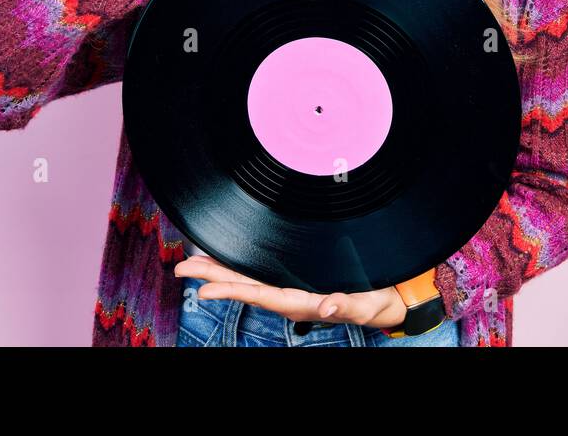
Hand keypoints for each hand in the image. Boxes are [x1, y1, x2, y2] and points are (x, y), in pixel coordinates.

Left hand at [174, 255, 406, 329]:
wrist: (385, 299)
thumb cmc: (374, 301)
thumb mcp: (364, 304)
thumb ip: (345, 305)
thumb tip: (326, 308)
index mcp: (302, 303)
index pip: (261, 295)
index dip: (232, 289)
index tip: (205, 287)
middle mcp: (290, 295)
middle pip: (246, 285)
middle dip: (214, 276)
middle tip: (182, 267)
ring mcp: (291, 287)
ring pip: (250, 277)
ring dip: (221, 269)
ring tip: (194, 262)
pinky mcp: (295, 277)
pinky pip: (262, 271)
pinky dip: (241, 264)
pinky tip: (225, 258)